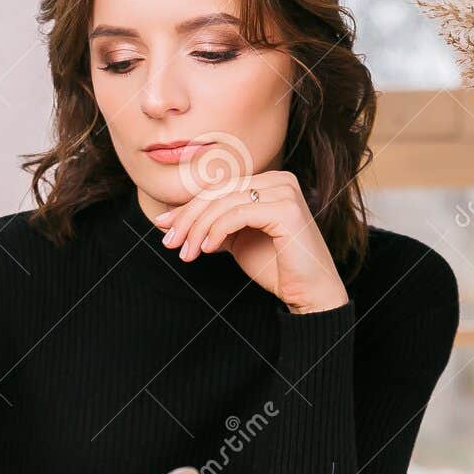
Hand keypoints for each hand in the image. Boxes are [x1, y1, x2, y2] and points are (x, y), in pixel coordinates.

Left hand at [153, 171, 349, 313]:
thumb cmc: (276, 266)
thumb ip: (210, 225)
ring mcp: (285, 191)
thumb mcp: (235, 241)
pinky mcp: (287, 209)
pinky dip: (217, 230)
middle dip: (188, 218)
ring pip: (225, 202)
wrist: (308, 292)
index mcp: (268, 181)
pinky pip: (238, 214)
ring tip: (186, 252)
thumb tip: (168, 219)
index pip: (218, 189)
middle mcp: (279, 180)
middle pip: (219, 192)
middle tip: (170, 242)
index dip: (188, 208)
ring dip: (198, 228)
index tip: (164, 227)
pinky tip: (206, 249)